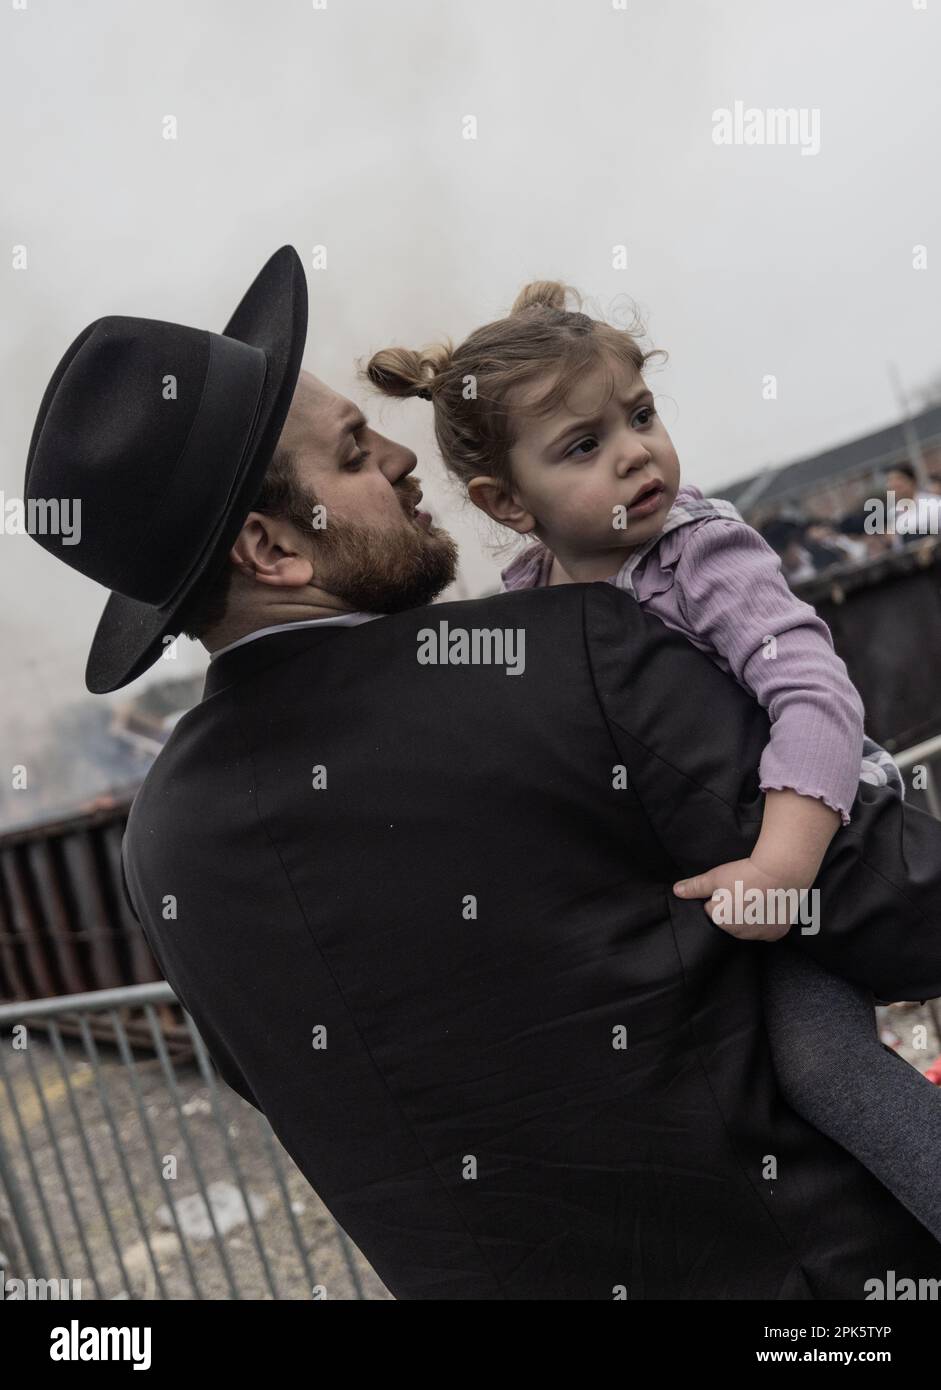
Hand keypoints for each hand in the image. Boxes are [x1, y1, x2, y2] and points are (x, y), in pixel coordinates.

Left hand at [672, 856, 813, 940]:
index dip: (719, 896)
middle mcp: (739, 933)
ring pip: (748, 926)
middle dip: (733, 908)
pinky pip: (766, 930)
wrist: (780, 873)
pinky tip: (767, 906)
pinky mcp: (776, 933)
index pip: (712, 910)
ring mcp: (759, 935)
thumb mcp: (715, 877)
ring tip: (756, 896)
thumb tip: (677, 891)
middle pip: (730, 921)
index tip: (730, 886)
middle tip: (744, 890)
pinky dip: (766, 921)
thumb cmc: (745, 874)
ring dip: (749, 916)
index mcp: (720, 921)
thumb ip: (694, 887)